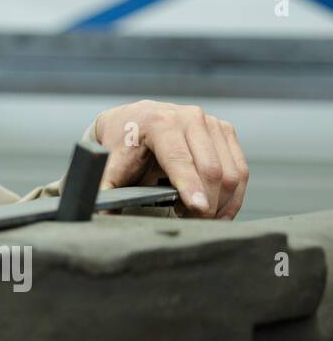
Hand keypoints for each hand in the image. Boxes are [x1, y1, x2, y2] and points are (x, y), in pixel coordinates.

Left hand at [93, 100, 247, 218]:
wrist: (131, 121)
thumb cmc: (120, 147)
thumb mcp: (108, 167)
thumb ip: (105, 191)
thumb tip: (101, 216)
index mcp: (158, 122)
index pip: (180, 159)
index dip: (190, 187)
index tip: (197, 210)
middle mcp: (188, 116)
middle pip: (211, 169)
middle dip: (205, 203)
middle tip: (191, 223)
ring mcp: (210, 122)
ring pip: (231, 172)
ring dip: (220, 203)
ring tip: (199, 217)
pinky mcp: (224, 131)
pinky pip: (240, 170)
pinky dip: (233, 196)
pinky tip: (218, 211)